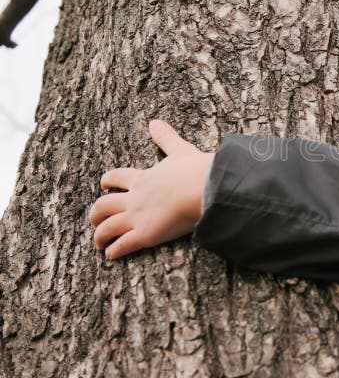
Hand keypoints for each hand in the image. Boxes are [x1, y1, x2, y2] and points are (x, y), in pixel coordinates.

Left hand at [89, 119, 214, 259]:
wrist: (204, 188)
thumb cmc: (195, 170)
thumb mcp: (180, 150)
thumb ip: (166, 138)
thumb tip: (155, 121)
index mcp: (143, 178)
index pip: (118, 177)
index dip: (108, 180)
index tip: (103, 183)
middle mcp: (135, 198)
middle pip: (104, 205)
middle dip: (96, 213)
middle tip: (95, 219)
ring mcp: (138, 216)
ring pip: (108, 227)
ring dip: (100, 235)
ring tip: (98, 243)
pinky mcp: (145, 234)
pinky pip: (122, 245)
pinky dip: (114, 251)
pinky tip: (110, 256)